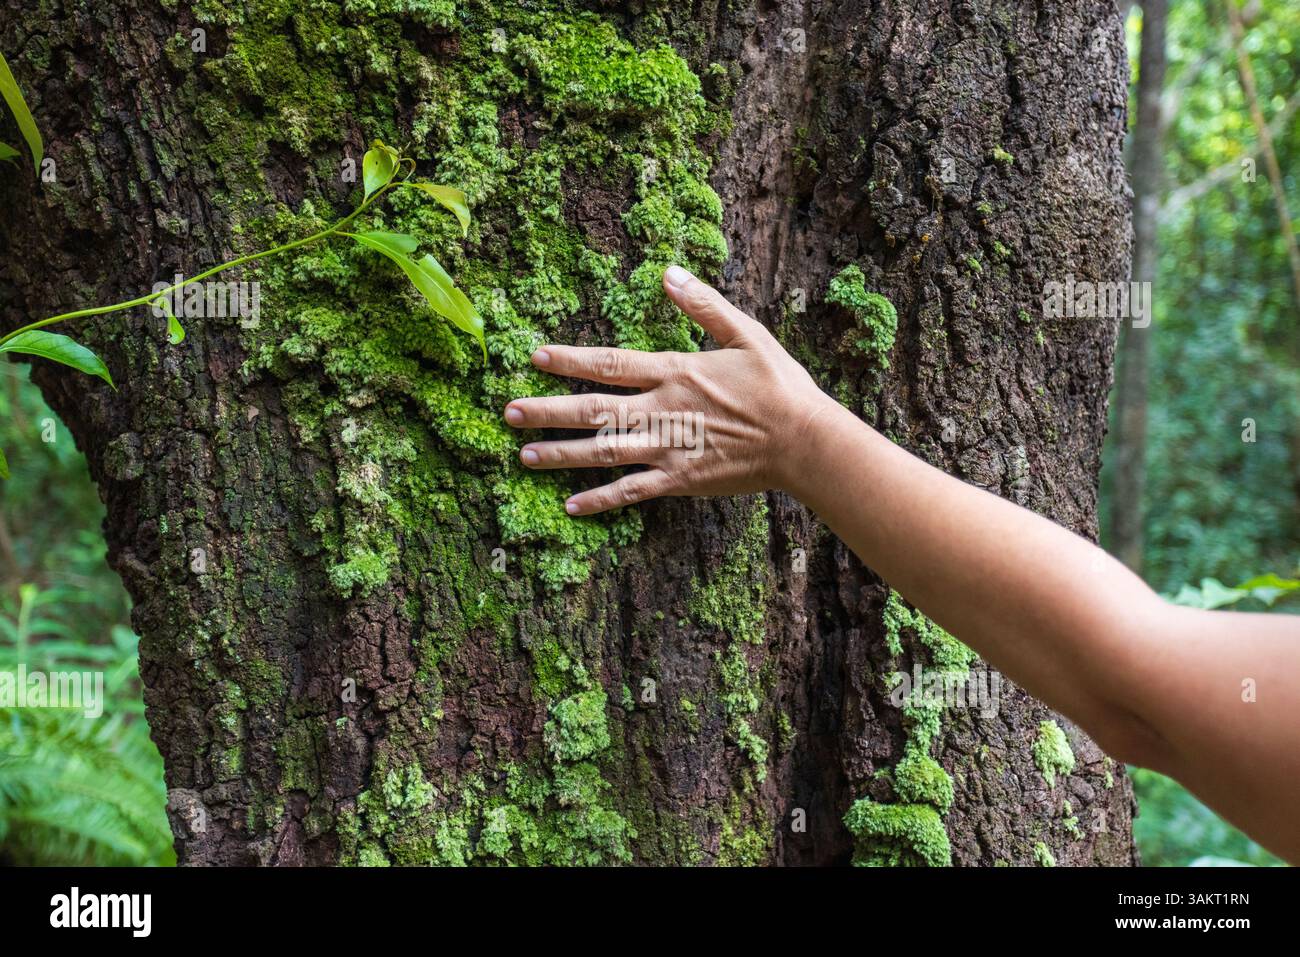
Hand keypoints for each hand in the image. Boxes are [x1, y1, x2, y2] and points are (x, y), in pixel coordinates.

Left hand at [503, 265, 835, 514]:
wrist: (804, 441)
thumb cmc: (779, 385)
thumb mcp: (745, 333)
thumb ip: (703, 305)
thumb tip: (668, 272)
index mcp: (675, 372)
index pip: (610, 363)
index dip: (570, 360)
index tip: (535, 357)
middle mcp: (663, 410)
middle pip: (593, 410)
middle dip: (548, 411)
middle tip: (508, 413)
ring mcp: (669, 448)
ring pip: (603, 452)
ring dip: (562, 454)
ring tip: (524, 456)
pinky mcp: (680, 479)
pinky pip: (632, 491)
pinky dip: (601, 500)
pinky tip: (570, 506)